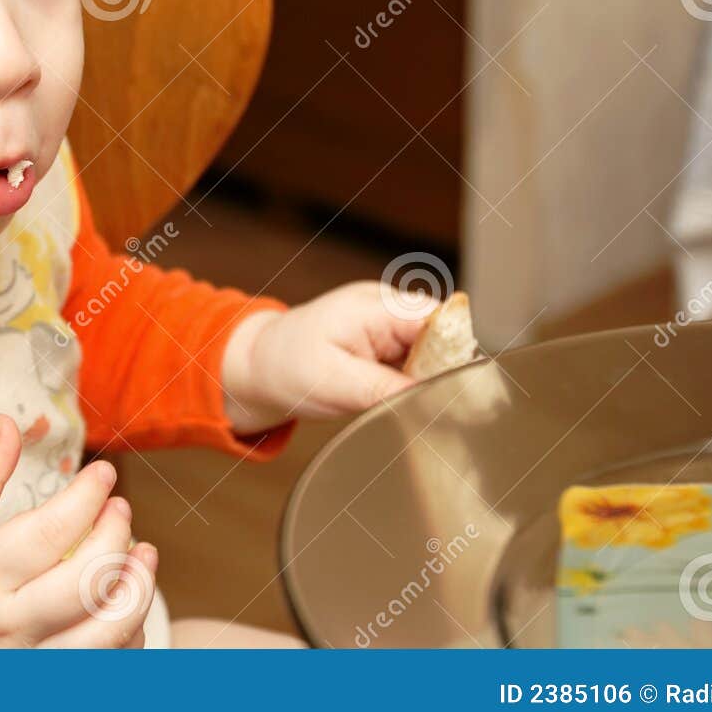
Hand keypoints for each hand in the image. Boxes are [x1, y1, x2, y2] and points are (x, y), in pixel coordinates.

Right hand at [0, 413, 157, 647]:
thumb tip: (9, 422)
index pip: (49, 533)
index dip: (86, 497)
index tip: (104, 473)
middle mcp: (8, 626)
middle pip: (86, 585)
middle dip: (115, 538)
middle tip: (120, 508)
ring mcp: (29, 662)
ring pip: (105, 636)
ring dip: (136, 591)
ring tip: (142, 555)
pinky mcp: (42, 683)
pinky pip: (104, 667)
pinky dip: (126, 634)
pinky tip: (123, 601)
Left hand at [219, 281, 439, 431]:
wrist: (256, 366)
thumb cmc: (286, 369)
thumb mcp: (337, 385)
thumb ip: (390, 389)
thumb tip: (437, 399)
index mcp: (376, 306)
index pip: (442, 321)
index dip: (455, 356)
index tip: (451, 394)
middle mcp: (386, 307)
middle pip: (444, 336)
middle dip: (440, 373)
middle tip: (417, 405)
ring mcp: (386, 322)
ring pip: (433, 351)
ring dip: (424, 380)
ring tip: (392, 399)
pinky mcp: (384, 339)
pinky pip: (416, 359)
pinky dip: (411, 381)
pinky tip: (391, 396)